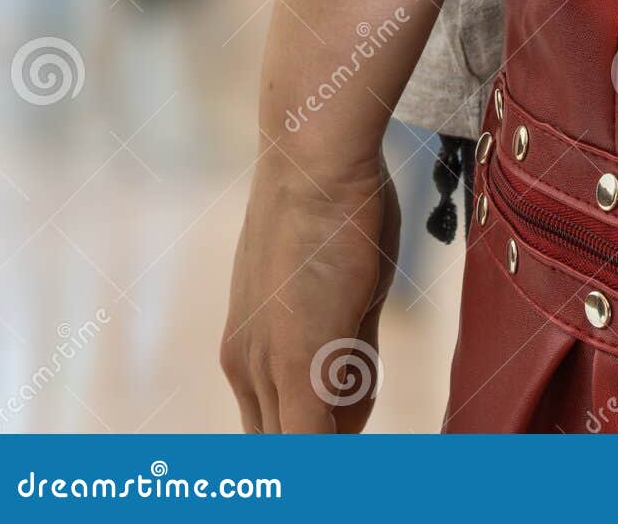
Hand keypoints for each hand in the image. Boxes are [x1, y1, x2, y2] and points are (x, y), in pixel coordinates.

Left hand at [221, 150, 398, 432]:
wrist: (316, 160)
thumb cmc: (339, 209)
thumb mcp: (347, 291)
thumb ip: (350, 347)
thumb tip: (358, 394)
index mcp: (248, 349)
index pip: (277, 428)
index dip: (319, 437)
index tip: (354, 423)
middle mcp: (245, 367)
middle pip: (284, 445)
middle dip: (329, 441)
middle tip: (368, 397)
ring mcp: (266, 369)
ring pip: (305, 446)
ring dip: (347, 429)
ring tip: (372, 355)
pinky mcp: (296, 365)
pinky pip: (312, 446)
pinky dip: (335, 456)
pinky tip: (359, 434)